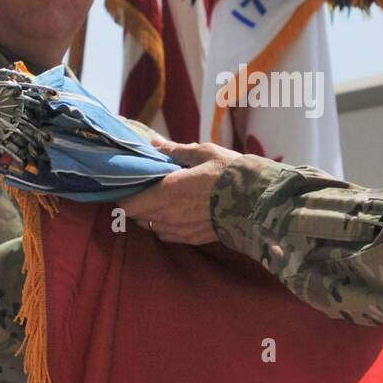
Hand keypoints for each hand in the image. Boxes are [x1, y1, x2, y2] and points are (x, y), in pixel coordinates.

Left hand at [121, 138, 241, 243]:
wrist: (259, 202)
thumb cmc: (231, 173)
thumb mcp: (204, 153)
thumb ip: (176, 151)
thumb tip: (155, 143)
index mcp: (168, 192)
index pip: (129, 203)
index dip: (123, 195)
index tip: (127, 184)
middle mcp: (170, 215)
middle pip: (137, 217)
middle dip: (135, 204)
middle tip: (142, 189)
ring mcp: (182, 230)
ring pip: (151, 228)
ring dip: (149, 216)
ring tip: (157, 202)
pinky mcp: (194, 239)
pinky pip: (168, 236)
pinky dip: (164, 227)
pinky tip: (172, 215)